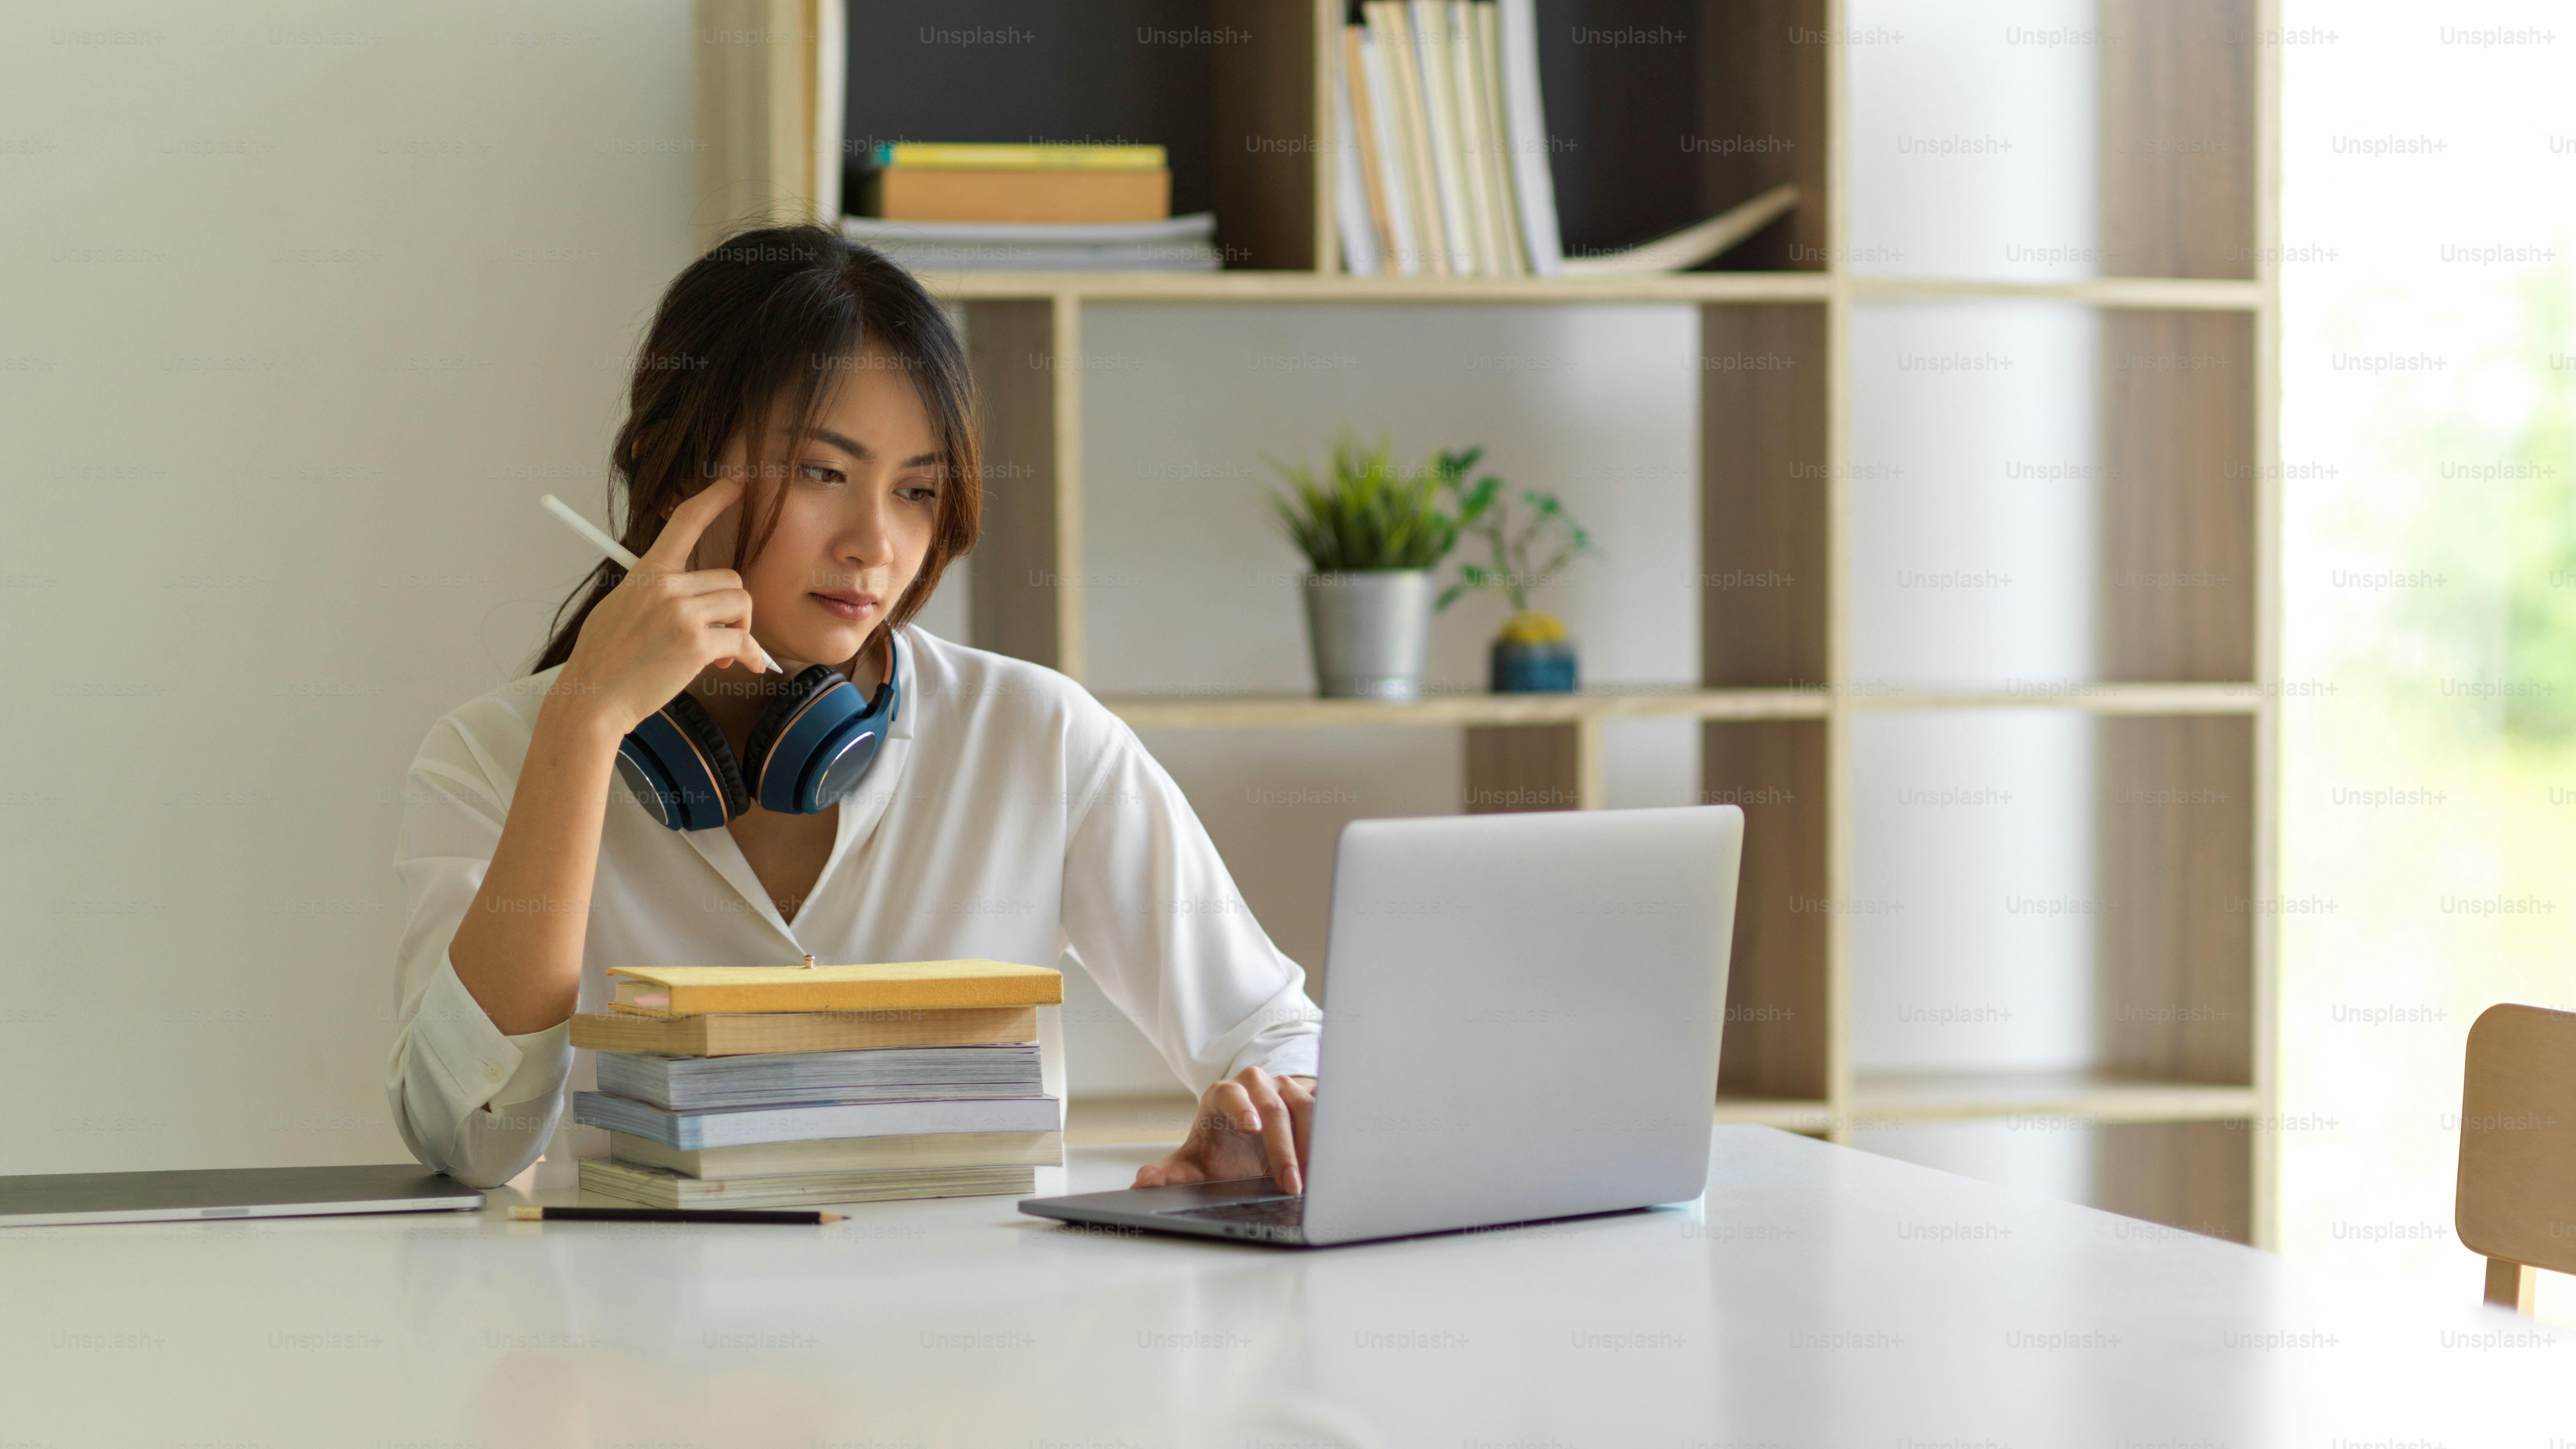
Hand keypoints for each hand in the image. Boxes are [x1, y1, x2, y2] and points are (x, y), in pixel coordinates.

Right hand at [553, 474, 769, 733]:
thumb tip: (681, 592)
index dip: (714, 498)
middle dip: (732, 607)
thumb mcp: (620, 607)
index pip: (684, 522)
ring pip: (741, 604)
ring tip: (721, 653)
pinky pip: (744, 640)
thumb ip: (653, 592)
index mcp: (647, 572)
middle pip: (730, 577)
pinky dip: (751, 655)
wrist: (593, 697)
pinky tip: (745, 667)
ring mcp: (682, 613)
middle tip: (721, 634)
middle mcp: (666, 586)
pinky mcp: (697, 643)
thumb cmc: (604, 659)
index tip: (736, 484)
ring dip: (741, 629)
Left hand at [1133, 1068, 1314, 1193]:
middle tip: (1290, 1183)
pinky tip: (1330, 1161)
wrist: (1256, 1137)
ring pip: (1304, 1107)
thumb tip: (1142, 1184)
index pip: (1230, 1092)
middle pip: (1273, 1107)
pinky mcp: (1311, 1094)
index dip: (1241, 1107)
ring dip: (1310, 1144)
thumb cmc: (1224, 1149)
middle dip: (1283, 1148)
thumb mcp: (1196, 1163)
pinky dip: (1329, 1134)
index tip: (1252, 1126)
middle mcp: (1255, 1085)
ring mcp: (1286, 1087)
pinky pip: (1326, 1108)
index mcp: (1223, 1095)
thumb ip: (1169, 1175)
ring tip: (1311, 1179)